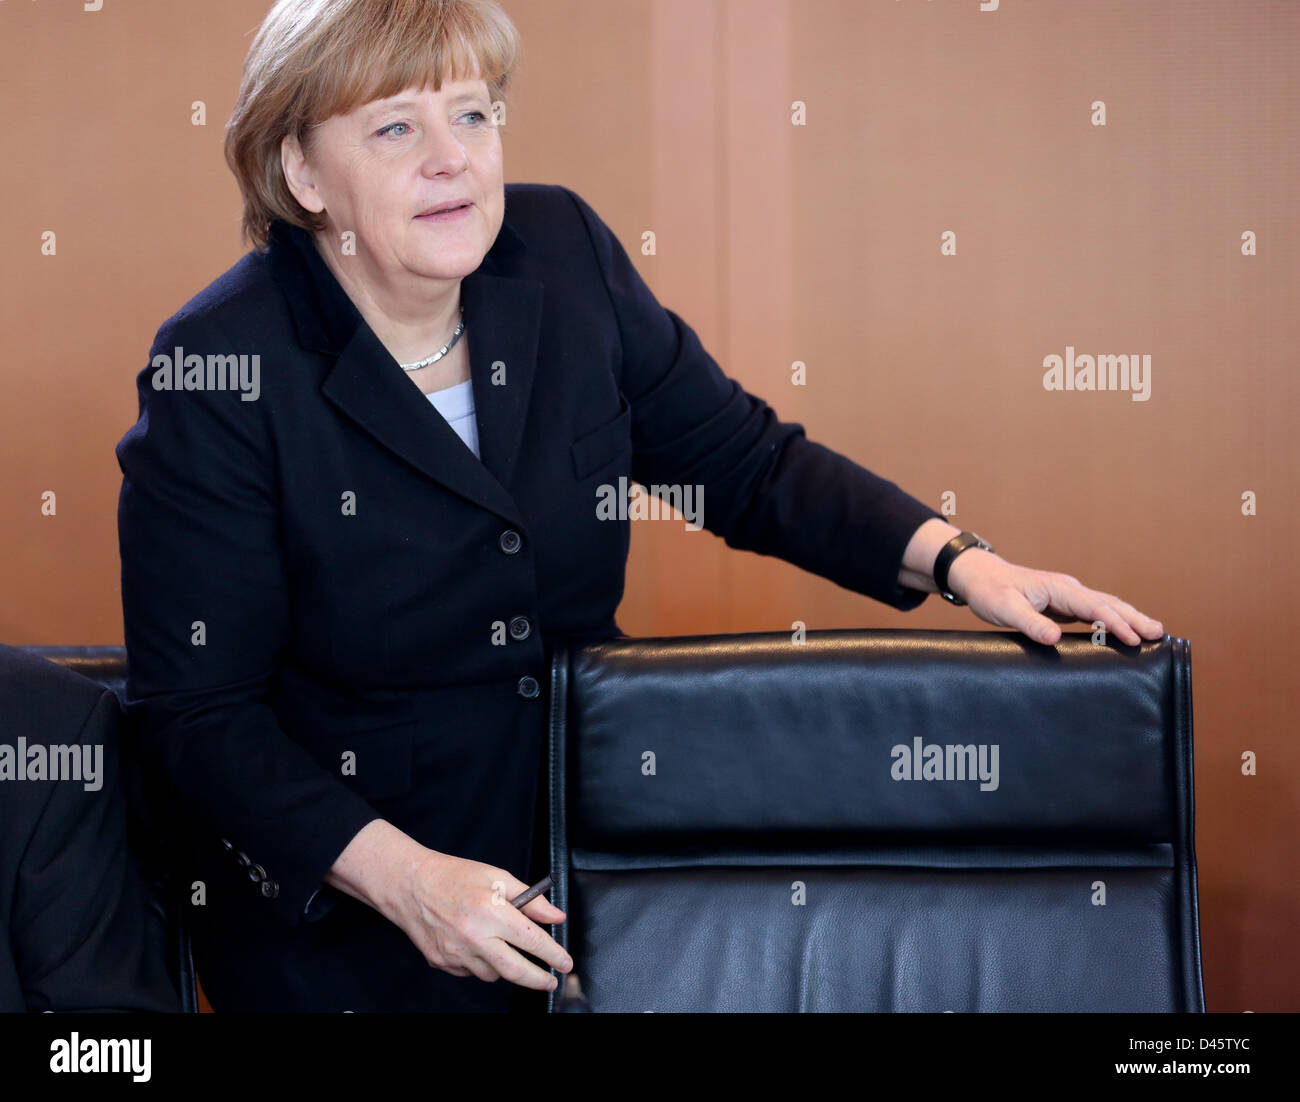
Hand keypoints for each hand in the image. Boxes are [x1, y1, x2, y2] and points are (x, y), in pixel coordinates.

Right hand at [326, 820, 571, 990]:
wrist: (410, 885)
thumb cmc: (454, 876)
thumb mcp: (498, 877)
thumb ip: (530, 900)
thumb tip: (556, 918)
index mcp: (490, 912)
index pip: (531, 940)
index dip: (553, 955)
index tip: (565, 963)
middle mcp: (473, 937)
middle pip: (515, 971)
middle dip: (538, 980)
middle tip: (551, 981)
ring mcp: (455, 954)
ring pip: (492, 974)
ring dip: (504, 966)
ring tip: (500, 945)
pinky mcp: (442, 963)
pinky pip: (471, 972)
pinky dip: (480, 964)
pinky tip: (476, 944)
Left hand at [946, 548, 1163, 646]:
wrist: (979, 576)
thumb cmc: (990, 591)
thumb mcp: (1005, 608)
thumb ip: (1030, 623)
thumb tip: (1055, 638)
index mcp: (1059, 588)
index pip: (1094, 607)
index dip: (1114, 623)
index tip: (1133, 640)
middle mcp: (1068, 589)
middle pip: (1108, 603)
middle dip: (1134, 618)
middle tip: (1158, 633)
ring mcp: (1067, 596)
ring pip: (1105, 606)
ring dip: (1129, 618)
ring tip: (1153, 632)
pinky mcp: (1063, 605)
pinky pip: (1094, 612)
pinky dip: (1113, 620)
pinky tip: (1122, 631)